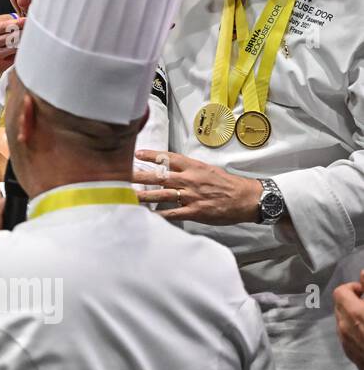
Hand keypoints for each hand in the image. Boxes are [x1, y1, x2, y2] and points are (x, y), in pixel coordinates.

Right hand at [0, 0, 22, 89]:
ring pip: (16, 45)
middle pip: (14, 34)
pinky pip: (15, 57)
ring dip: (22, 42)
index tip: (28, 21)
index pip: (7, 24)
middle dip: (23, 32)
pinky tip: (19, 51)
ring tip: (25, 40)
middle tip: (30, 31)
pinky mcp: (0, 64)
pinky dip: (19, 53)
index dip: (20, 22)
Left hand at [133, 150, 262, 224]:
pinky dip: (159, 215)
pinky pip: (173, 213)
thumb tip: (171, 166)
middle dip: (140, 176)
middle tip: (122, 174)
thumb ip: (190, 168)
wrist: (247, 199)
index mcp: (194, 167)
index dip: (152, 155)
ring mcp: (191, 196)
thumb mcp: (208, 169)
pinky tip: (146, 216)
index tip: (137, 153)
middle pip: (160, 176)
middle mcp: (190, 180)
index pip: (169, 158)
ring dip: (143, 195)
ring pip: (162, 195)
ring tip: (127, 195)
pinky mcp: (195, 211)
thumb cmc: (228, 183)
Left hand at [334, 274, 363, 369]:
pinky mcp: (352, 357)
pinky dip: (356, 332)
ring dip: (354, 317)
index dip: (353, 288)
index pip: (340, 292)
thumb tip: (362, 274)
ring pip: (343, 323)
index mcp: (353, 313)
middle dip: (353, 302)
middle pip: (339, 307)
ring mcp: (347, 344)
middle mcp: (344, 328)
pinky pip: (348, 338)